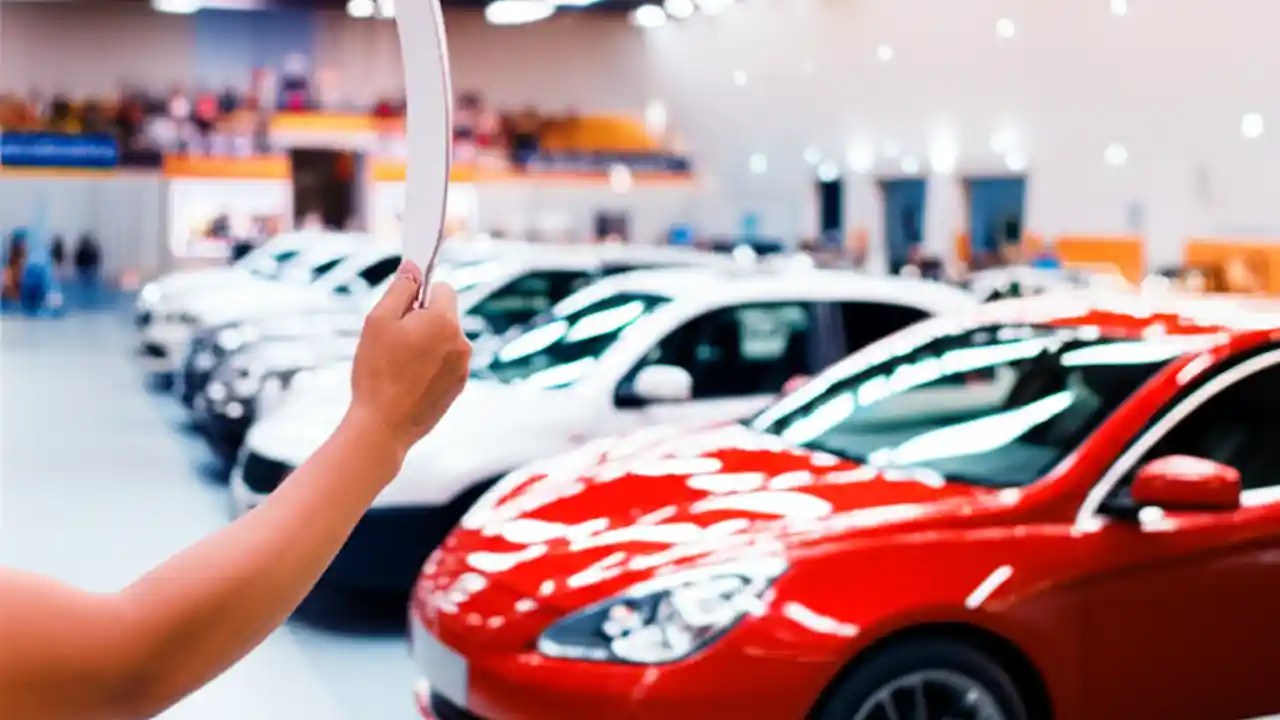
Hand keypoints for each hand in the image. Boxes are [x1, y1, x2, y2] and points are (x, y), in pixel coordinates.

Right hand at [346, 260, 470, 462]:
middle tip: (394, 340)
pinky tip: (408, 381)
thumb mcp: (378, 321)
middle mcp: (462, 342)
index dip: (421, 294)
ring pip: (445, 340)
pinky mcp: (458, 387)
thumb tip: (414, 268)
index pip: (443, 288)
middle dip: (423, 320)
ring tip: (399, 364)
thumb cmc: (376, 372)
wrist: (383, 425)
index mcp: (445, 322)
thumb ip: (400, 289)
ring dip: (427, 343)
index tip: (404, 308)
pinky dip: (430, 365)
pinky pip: (446, 363)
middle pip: (445, 315)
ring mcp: (463, 367)